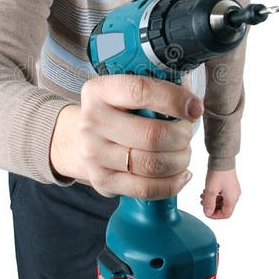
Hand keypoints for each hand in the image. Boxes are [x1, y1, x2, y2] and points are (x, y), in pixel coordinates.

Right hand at [50, 74, 203, 198]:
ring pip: (152, 164)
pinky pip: (146, 188)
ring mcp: (94, 154)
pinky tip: (181, 174)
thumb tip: (193, 103)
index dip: (174, 100)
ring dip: (180, 160)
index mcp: (99, 91)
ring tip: (183, 153)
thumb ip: (159, 90)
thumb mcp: (128, 93)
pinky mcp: (102, 181)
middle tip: (187, 134)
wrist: (84, 140)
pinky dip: (172, 184)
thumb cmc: (119, 113)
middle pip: (152, 135)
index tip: (195, 109)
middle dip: (181, 136)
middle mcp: (92, 121)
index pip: (141, 91)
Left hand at [200, 168, 240, 218]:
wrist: (222, 158)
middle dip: (212, 207)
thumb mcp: (210, 190)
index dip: (215, 215)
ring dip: (212, 200)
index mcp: (232, 199)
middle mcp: (235, 195)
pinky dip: (215, 195)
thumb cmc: (218, 173)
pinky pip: (223, 194)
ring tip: (203, 195)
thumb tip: (207, 213)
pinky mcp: (230, 184)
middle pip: (224, 208)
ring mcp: (233, 189)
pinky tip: (207, 190)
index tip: (206, 212)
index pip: (226, 214)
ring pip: (222, 201)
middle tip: (203, 202)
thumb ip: (208, 204)